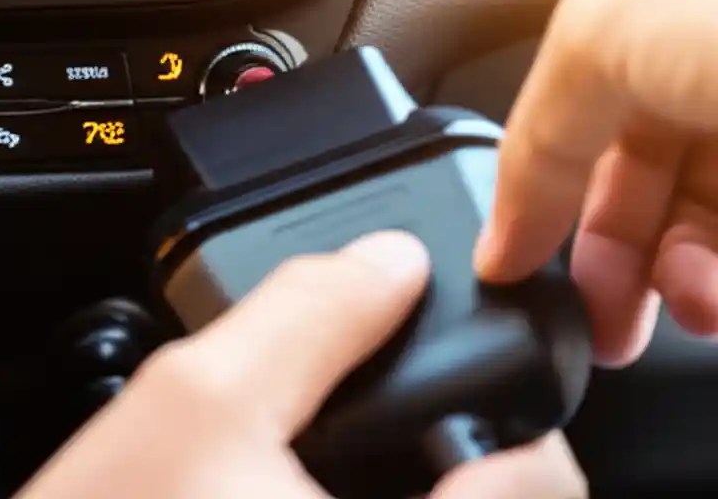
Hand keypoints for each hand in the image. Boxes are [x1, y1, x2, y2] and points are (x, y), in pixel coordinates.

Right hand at [19, 232, 584, 498]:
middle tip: (377, 423)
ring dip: (414, 484)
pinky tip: (300, 494)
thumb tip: (385, 260)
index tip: (447, 389)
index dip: (504, 416)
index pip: (539, 486)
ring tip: (330, 459)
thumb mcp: (195, 398)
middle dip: (454, 456)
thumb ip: (304, 314)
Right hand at [475, 0, 717, 365]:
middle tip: (604, 318)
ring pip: (717, 222)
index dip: (545, 185)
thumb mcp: (610, 28)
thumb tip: (505, 228)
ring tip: (688, 306)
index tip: (516, 265)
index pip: (593, 104)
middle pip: (655, 175)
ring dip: (686, 278)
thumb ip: (541, 124)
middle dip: (619, 253)